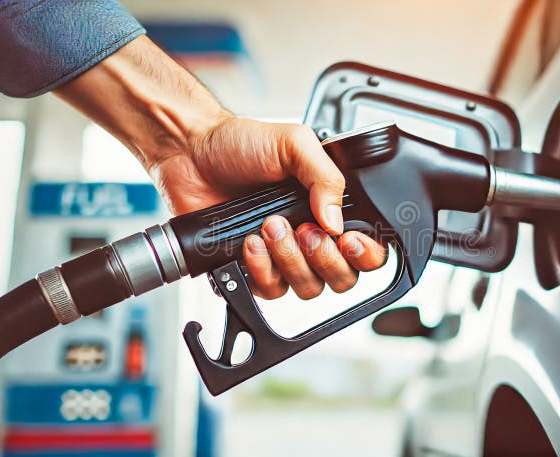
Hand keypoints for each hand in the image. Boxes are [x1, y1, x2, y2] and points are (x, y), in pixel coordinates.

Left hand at [53, 36, 385, 299]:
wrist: (191, 154)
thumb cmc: (241, 144)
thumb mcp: (294, 144)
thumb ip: (326, 177)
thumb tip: (337, 221)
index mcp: (329, 208)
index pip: (367, 248)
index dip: (364, 253)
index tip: (347, 239)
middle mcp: (310, 236)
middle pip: (341, 277)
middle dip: (323, 256)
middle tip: (303, 228)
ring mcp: (282, 257)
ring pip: (307, 288)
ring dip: (290, 260)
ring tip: (269, 227)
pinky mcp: (252, 270)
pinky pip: (270, 291)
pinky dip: (261, 270)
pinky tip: (249, 242)